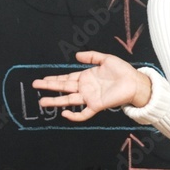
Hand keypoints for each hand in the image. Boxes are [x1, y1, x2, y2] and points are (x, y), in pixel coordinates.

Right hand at [32, 51, 151, 121]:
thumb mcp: (106, 59)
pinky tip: (64, 113)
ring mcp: (89, 97)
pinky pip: (83, 113)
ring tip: (42, 101)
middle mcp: (85, 87)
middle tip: (35, 85)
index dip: (55, 78)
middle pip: (64, 87)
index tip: (43, 78)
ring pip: (68, 100)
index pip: (67, 78)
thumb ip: (91, 56)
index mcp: (86, 76)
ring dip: (55, 100)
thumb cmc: (122, 71)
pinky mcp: (97, 105)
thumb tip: (76, 55)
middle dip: (50, 86)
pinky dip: (74, 115)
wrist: (135, 82)